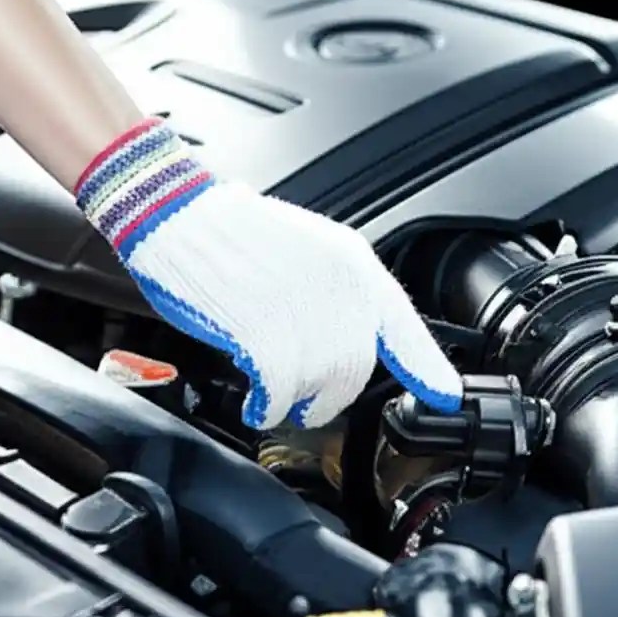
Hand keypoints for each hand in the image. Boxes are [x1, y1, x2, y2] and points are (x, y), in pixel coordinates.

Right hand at [76, 119, 462, 428]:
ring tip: (276, 400)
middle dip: (331, 397)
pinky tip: (258, 402)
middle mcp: (336, 284)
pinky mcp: (261, 328)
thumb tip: (352, 342)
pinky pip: (280, 389)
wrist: (174, 212)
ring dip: (296, 404)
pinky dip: (269, 405)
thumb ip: (336, 294)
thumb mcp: (304, 250)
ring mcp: (301, 306)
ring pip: (320, 384)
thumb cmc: (229, 231)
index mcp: (351, 262)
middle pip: (357, 369)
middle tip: (308, 403)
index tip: (443, 396)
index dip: (426, 367)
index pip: (403, 324)